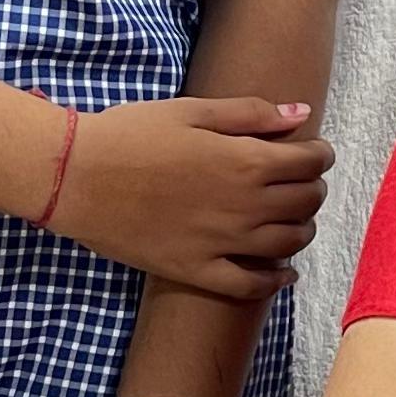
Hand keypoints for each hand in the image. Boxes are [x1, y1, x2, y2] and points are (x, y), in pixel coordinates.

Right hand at [51, 97, 329, 296]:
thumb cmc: (130, 135)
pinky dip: (275, 281)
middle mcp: (244, 206)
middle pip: (306, 203)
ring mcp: (221, 243)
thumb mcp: (192, 111)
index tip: (314, 153)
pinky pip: (249, 286)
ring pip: (288, 244)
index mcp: (246, 161)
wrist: (75, 177)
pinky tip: (283, 273)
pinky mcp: (195, 270)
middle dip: (313, 189)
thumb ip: (251, 114)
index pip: (310, 163)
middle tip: (303, 182)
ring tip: (294, 219)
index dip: (320, 155)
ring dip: (301, 230)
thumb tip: (300, 115)